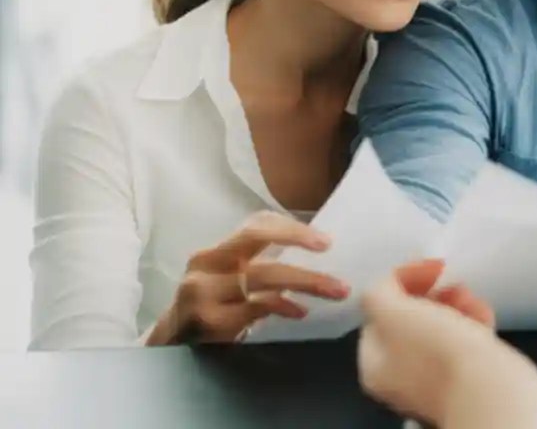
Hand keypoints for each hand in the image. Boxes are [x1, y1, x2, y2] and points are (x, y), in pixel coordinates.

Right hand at [147, 211, 348, 345]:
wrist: (174, 338)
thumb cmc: (213, 304)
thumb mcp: (230, 278)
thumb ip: (261, 263)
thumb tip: (317, 254)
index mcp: (217, 250)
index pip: (256, 224)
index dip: (292, 228)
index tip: (326, 241)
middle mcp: (207, 263)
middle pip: (257, 237)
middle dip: (299, 241)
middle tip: (331, 252)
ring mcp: (204, 290)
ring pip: (264, 275)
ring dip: (306, 282)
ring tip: (336, 291)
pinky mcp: (209, 318)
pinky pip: (257, 306)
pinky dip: (284, 307)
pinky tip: (301, 311)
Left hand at [359, 260, 536, 427]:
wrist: (489, 391)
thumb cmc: (439, 355)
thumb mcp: (392, 313)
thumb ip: (379, 291)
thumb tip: (388, 283)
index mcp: (375, 365)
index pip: (379, 312)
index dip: (401, 283)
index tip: (427, 269)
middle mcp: (403, 375)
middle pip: (411, 318)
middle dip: (432, 293)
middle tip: (449, 282)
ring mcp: (437, 377)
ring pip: (442, 326)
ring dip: (456, 303)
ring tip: (470, 299)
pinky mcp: (469, 376)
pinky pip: (468, 340)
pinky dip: (474, 321)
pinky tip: (483, 314)